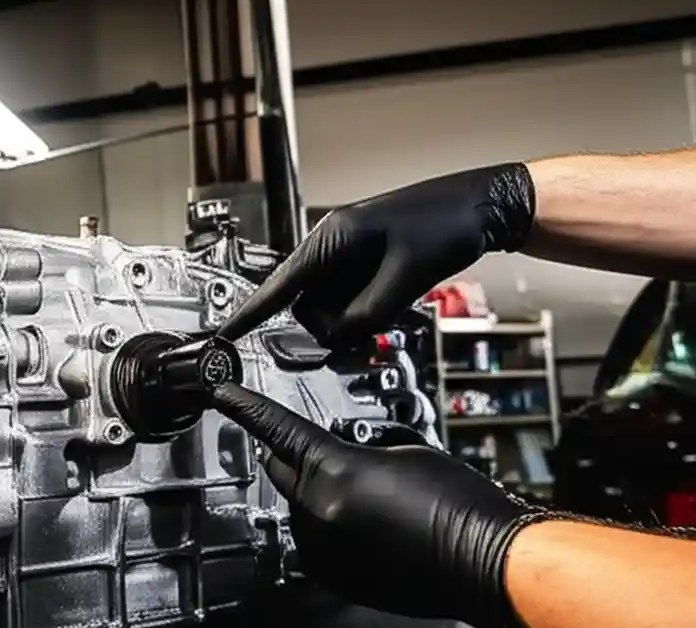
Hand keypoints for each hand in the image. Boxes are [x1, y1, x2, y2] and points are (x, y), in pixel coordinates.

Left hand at [212, 382, 545, 627]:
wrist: (486, 563)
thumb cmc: (460, 507)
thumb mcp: (407, 452)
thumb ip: (357, 448)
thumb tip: (340, 451)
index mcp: (333, 471)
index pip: (276, 430)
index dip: (247, 409)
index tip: (225, 395)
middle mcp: (317, 511)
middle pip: (282, 469)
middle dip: (295, 456)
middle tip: (327, 451)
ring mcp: (322, 548)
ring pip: (298, 507)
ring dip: (320, 496)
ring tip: (374, 501)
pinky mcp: (333, 576)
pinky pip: (316, 541)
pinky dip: (333, 529)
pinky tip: (373, 528)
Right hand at [218, 163, 535, 347]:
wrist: (485, 208)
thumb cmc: (446, 225)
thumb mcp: (405, 277)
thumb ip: (365, 314)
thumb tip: (336, 337)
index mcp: (332, 238)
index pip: (279, 284)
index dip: (251, 313)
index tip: (226, 334)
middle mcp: (334, 246)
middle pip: (307, 303)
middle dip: (330, 324)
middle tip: (365, 330)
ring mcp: (350, 256)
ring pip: (330, 305)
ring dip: (352, 320)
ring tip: (390, 311)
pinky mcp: (366, 265)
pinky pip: (350, 299)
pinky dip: (365, 313)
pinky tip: (393, 305)